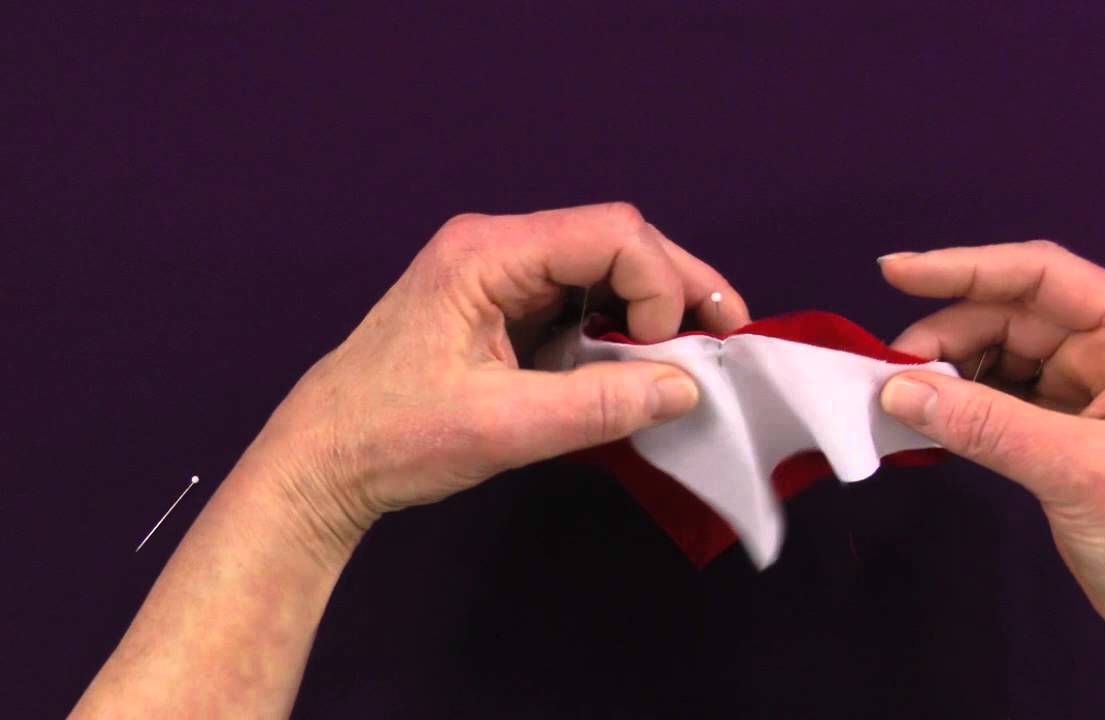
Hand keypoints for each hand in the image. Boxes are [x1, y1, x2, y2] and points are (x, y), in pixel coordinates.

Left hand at [251, 202, 749, 560]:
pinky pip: (576, 299)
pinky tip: (639, 362)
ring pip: (601, 267)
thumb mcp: (503, 428)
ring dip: (651, 306)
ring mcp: (496, 274)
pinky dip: (617, 327)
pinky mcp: (499, 307)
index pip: (610, 233)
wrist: (322, 460)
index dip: (662, 283)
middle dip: (675, 285)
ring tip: (692, 352)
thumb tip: (684, 389)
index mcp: (486, 253)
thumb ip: (600, 405)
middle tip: (728, 332)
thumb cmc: (391, 438)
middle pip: (614, 240)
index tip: (671, 352)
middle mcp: (495, 247)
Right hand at [877, 242, 1104, 717]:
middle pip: (1011, 313)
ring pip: (996, 351)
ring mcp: (1085, 383)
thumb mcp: (1075, 470)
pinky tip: (924, 415)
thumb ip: (985, 424)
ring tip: (899, 396)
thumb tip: (896, 389)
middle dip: (947, 336)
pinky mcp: (1060, 421)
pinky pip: (994, 391)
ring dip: (946, 369)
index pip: (1043, 277)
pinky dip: (956, 401)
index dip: (965, 268)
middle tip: (888, 371)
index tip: (894, 273)